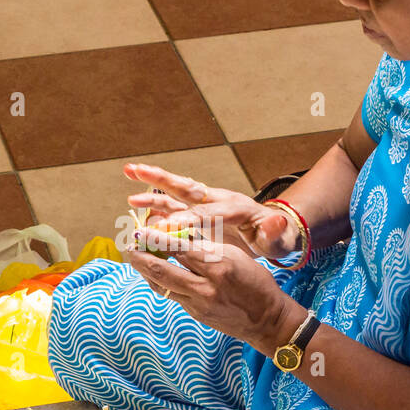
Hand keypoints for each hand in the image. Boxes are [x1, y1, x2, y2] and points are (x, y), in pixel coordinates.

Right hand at [124, 163, 299, 261]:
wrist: (274, 233)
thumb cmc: (276, 239)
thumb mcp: (280, 240)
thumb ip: (276, 233)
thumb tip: (277, 220)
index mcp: (236, 208)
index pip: (207, 213)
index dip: (186, 220)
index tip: (164, 228)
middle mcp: (218, 200)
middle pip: (187, 188)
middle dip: (161, 180)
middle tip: (135, 170)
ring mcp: (207, 204)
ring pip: (176, 194)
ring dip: (153, 185)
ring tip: (129, 173)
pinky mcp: (200, 211)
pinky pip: (175, 206)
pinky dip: (156, 203)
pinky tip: (136, 202)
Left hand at [127, 228, 306, 353]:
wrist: (267, 320)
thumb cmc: (255, 282)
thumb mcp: (236, 255)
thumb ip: (207, 246)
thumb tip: (177, 233)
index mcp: (220, 264)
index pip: (180, 248)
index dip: (156, 238)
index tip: (140, 229)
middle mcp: (206, 285)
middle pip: (161, 269)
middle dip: (139, 256)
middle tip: (127, 244)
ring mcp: (198, 303)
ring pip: (160, 284)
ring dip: (144, 269)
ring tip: (134, 256)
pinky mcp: (194, 314)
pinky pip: (169, 294)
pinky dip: (158, 281)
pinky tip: (152, 272)